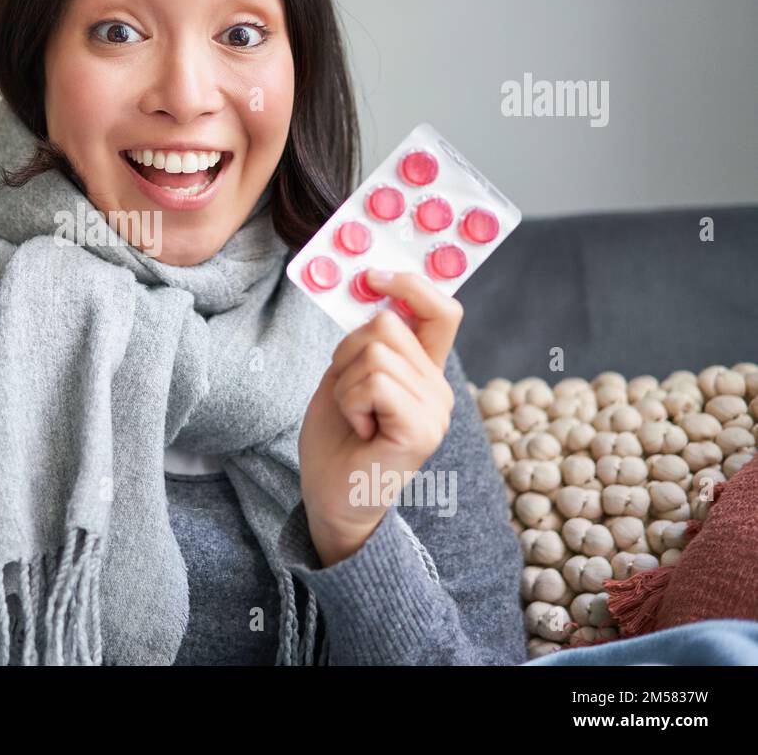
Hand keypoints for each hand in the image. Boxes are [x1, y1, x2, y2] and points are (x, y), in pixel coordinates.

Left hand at [298, 270, 461, 564]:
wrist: (330, 497)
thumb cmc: (336, 438)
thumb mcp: (348, 376)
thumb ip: (367, 341)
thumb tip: (372, 290)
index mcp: (425, 372)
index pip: (441, 311)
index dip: (411, 285)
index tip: (374, 275)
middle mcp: (439, 388)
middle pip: (387, 325)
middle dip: (347, 354)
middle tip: (347, 396)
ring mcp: (435, 410)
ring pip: (375, 352)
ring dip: (345, 383)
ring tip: (355, 417)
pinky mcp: (421, 430)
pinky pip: (375, 382)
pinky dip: (351, 402)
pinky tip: (360, 429)